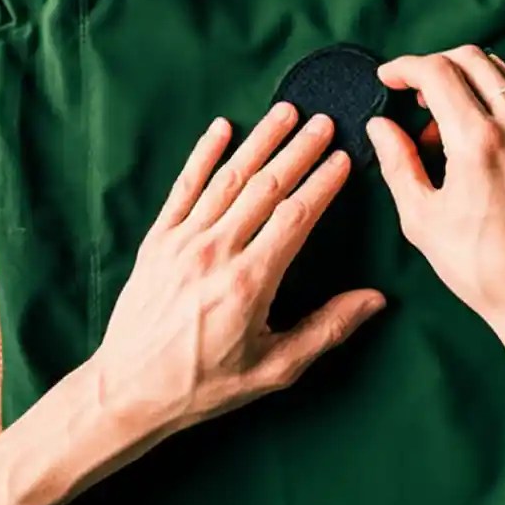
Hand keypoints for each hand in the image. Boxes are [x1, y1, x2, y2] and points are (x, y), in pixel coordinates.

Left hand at [93, 103, 385, 436]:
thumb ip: (327, 329)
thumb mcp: (275, 368)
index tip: (343, 158)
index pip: (295, 216)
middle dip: (298, 150)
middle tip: (324, 121)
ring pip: (228, 179)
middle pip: (266, 187)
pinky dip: (202, 155)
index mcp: (250, 281)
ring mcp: (182, 242)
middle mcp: (216, 252)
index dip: (322, 183)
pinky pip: (183, 188)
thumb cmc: (206, 384)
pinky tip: (220, 129)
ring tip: (285, 113)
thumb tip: (375, 299)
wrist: (129, 391)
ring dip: (259, 141)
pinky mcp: (156, 241)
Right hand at [366, 46, 504, 367]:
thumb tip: (380, 125)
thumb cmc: (482, 266)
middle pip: (472, 59)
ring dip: (472, 84)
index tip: (390, 78)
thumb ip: (398, 162)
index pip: (436, 71)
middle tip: (418, 95)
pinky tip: (490, 138)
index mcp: (478, 142)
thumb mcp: (422, 219)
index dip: (405, 67)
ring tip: (453, 123)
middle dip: (436, 67)